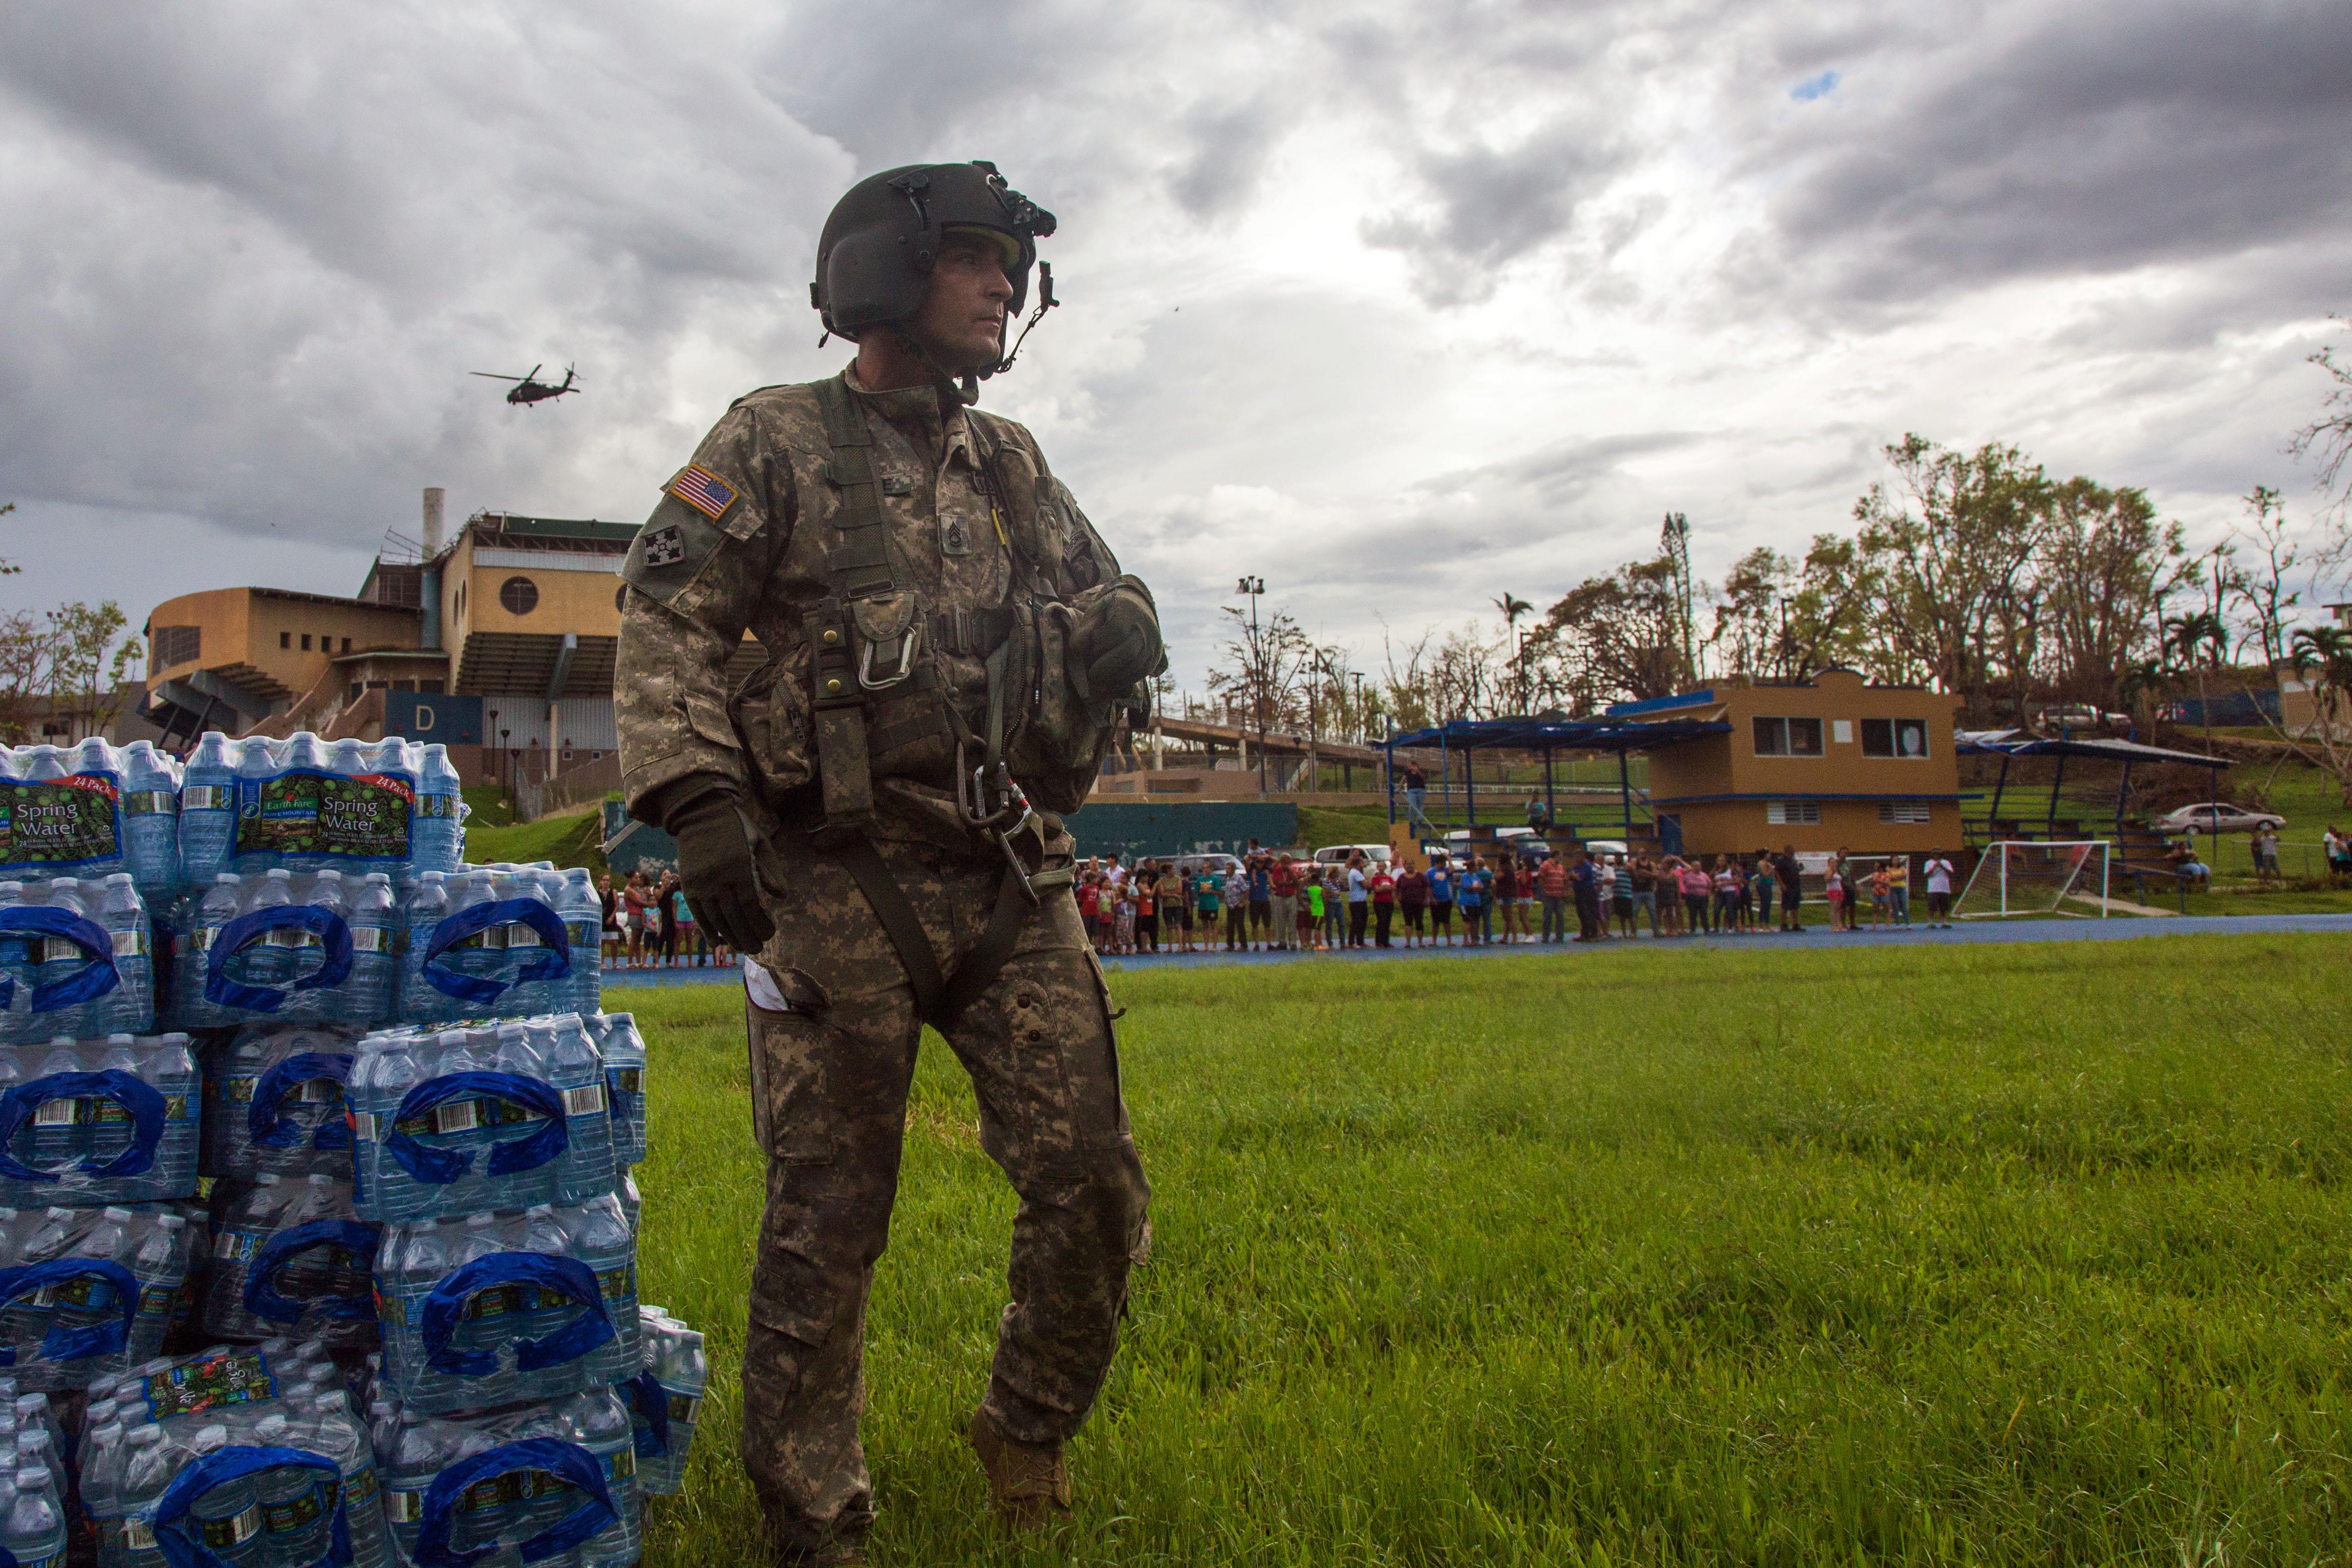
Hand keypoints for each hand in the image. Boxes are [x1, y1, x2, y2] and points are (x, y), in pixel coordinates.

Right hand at [667, 789, 774, 951]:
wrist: (700, 812)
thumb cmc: (737, 828)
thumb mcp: (761, 842)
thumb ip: (772, 870)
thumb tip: (781, 897)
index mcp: (739, 865)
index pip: (750, 904)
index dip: (760, 923)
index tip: (770, 933)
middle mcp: (718, 876)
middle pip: (733, 916)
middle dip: (747, 936)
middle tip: (758, 949)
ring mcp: (700, 881)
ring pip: (715, 917)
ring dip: (729, 937)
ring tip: (742, 948)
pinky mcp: (688, 884)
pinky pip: (697, 912)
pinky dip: (707, 929)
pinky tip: (718, 941)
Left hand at [1070, 580, 1161, 699]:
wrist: (1137, 609)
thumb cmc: (1109, 613)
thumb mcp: (1094, 614)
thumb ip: (1084, 630)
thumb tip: (1076, 648)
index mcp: (1126, 613)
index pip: (1116, 630)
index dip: (1101, 643)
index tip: (1089, 651)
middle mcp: (1143, 628)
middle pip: (1129, 650)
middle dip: (1108, 666)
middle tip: (1092, 676)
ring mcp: (1151, 643)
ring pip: (1137, 664)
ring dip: (1117, 677)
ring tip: (1101, 682)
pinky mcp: (1155, 656)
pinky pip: (1143, 672)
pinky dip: (1126, 681)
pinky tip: (1112, 685)